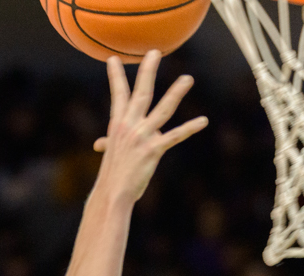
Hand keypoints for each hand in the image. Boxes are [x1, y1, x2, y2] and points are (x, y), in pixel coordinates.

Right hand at [91, 51, 207, 204]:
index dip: (116, 77)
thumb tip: (100, 143)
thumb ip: (109, 142)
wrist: (112, 193)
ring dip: (176, 93)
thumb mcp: (110, 153)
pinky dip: (190, 128)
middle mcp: (129, 126)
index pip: (117, 95)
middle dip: (148, 71)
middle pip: (141, 92)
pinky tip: (203, 121)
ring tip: (188, 79)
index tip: (112, 59)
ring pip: (163, 109)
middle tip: (154, 52)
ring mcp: (142, 137)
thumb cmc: (112, 175)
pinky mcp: (153, 150)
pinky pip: (175, 135)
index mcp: (118, 124)